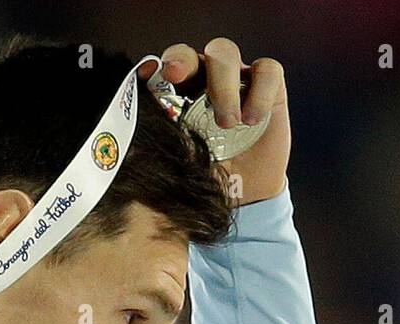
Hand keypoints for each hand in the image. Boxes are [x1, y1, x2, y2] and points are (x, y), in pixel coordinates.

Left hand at [139, 38, 289, 205]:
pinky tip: (254, 120)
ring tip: (230, 123)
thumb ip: (162, 148)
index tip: (160, 77)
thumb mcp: (182, 166)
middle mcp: (204, 80)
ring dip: (224, 85)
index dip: (161, 65)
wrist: (247, 195)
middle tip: (189, 92)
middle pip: (191, 53)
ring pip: (225, 53)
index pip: (165, 66)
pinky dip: (261, 92)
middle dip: (187, 65)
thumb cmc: (210, 177)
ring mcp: (237, 80)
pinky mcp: (269, 89)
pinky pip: (268, 70)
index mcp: (178, 94)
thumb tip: (130, 148)